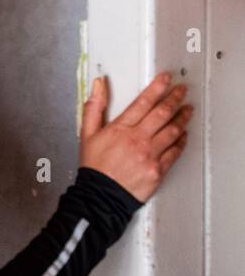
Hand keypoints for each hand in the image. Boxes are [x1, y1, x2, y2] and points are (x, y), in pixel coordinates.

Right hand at [79, 72, 192, 202]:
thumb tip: (98, 85)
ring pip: (172, 131)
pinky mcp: (158, 169)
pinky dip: (181, 140)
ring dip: (182, 118)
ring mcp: (149, 155)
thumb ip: (94, 107)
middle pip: (162, 113)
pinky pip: (174, 151)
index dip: (157, 87)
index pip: (143, 102)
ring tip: (187, 109)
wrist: (100, 196)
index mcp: (120, 129)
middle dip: (175, 98)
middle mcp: (137, 140)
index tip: (166, 79)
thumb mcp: (87, 133)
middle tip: (182, 90)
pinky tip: (183, 134)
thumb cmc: (95, 166)